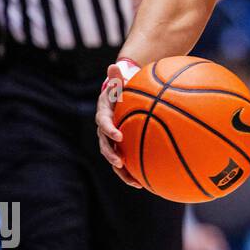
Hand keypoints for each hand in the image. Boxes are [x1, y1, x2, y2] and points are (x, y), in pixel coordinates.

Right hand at [96, 59, 142, 187]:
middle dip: (111, 155)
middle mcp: (105, 129)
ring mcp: (112, 140)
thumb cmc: (125, 86)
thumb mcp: (121, 80)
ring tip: (135, 182)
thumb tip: (113, 66)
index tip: (119, 136)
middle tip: (120, 162)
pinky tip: (146, 183)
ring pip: (114, 157)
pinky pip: (126, 161)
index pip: (103, 122)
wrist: (122, 94)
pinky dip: (133, 172)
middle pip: (104, 145)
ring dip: (122, 171)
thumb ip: (118, 77)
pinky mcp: (121, 147)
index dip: (109, 130)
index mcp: (104, 113)